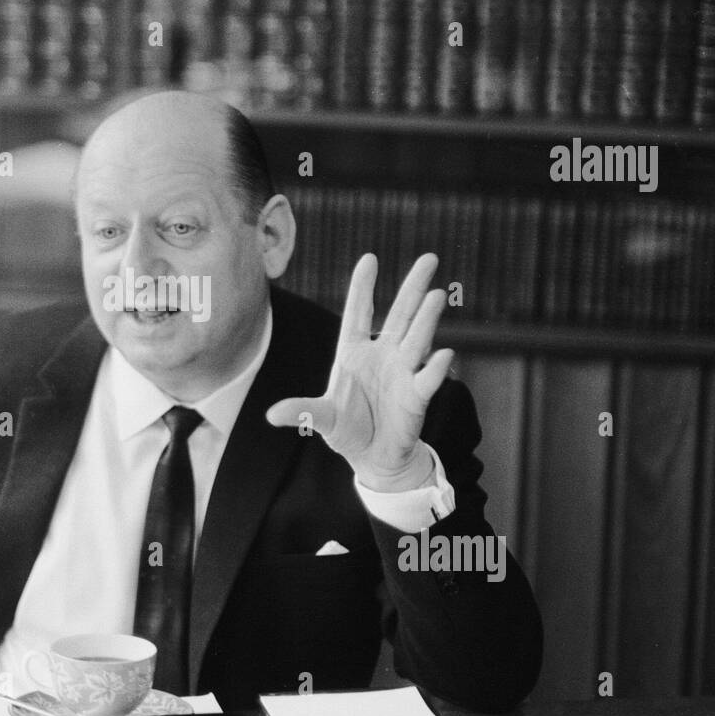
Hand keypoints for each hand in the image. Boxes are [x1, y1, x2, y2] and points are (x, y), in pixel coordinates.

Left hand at [266, 253, 453, 491]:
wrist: (373, 457)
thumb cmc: (348, 429)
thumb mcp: (321, 418)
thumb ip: (301, 411)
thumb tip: (271, 415)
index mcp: (353, 353)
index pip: (359, 313)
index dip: (363, 287)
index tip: (370, 258)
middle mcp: (382, 356)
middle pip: (400, 314)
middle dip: (413, 286)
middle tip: (429, 258)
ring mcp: (402, 373)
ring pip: (416, 339)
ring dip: (426, 317)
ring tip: (437, 294)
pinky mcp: (416, 397)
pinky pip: (427, 378)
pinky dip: (434, 368)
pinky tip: (443, 354)